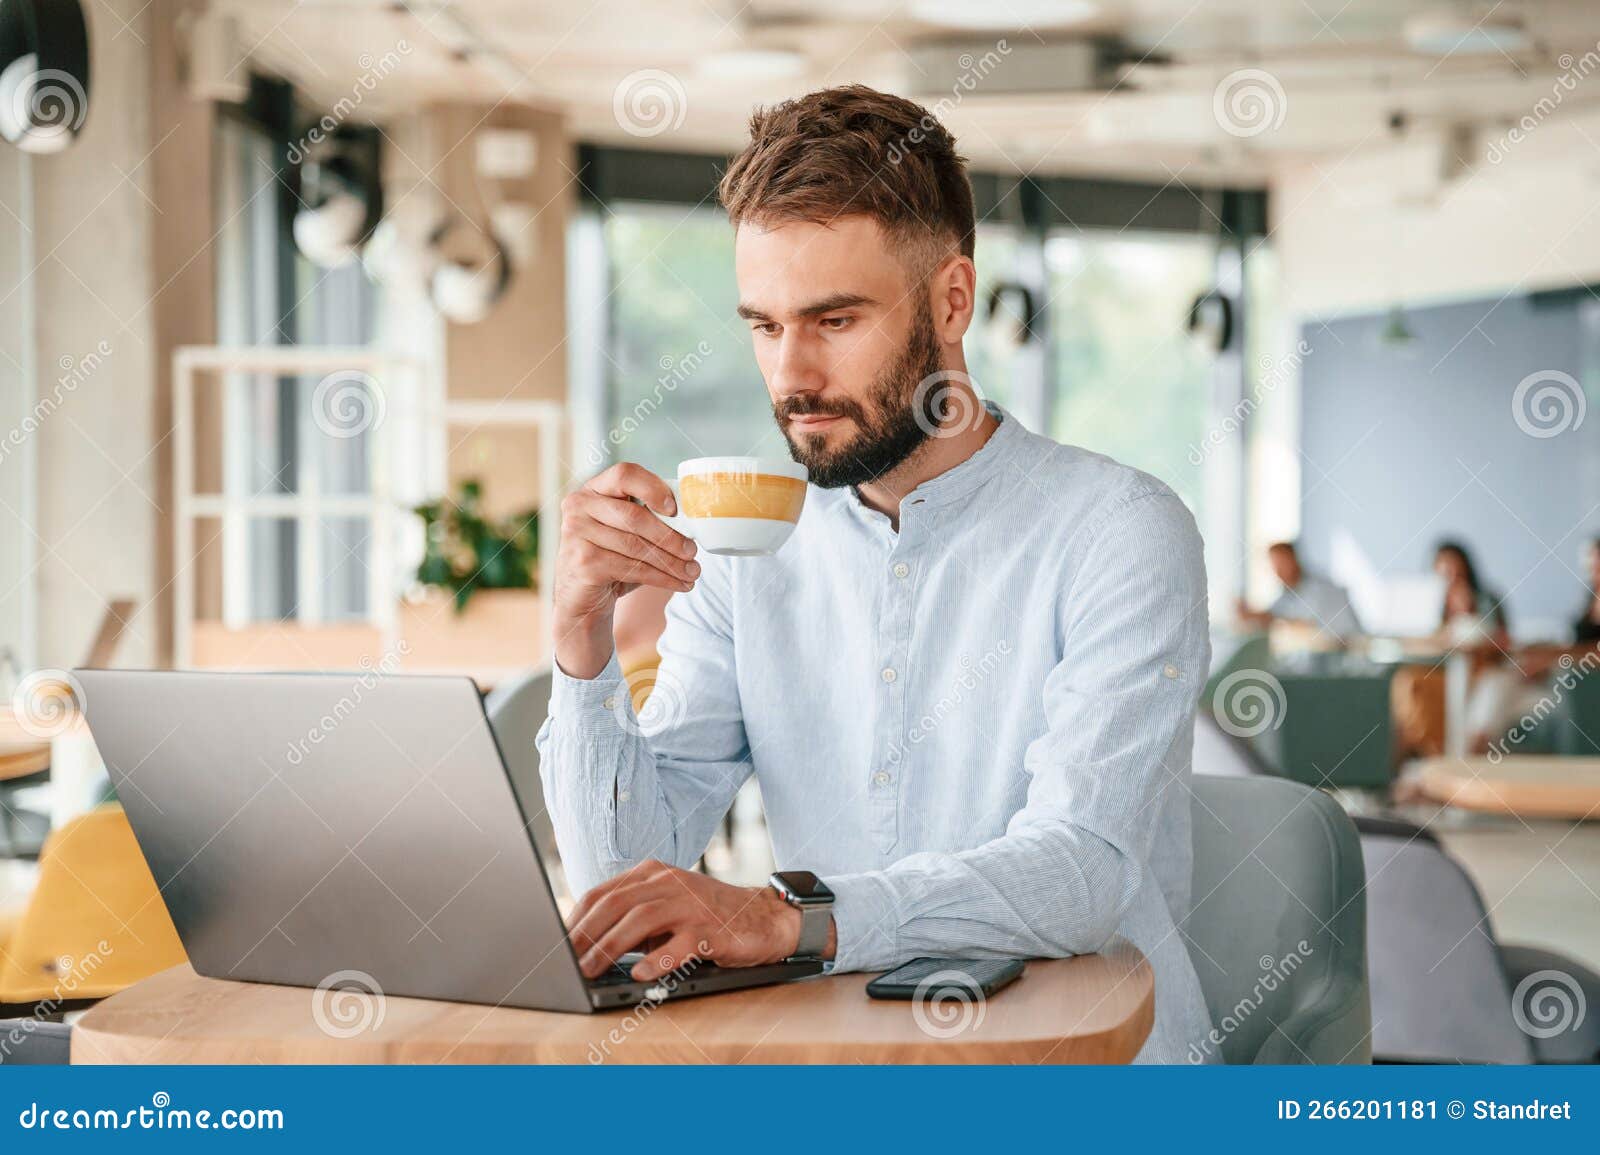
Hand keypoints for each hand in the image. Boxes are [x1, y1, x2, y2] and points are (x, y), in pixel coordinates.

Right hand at [553, 463, 699, 678]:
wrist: (581, 597)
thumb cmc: (611, 558)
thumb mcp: (625, 532)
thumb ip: (647, 517)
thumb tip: (692, 521)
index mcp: (594, 488)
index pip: (625, 474)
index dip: (653, 488)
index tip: (675, 509)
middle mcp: (579, 505)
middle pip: (634, 516)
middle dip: (670, 536)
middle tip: (693, 551)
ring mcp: (577, 534)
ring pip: (636, 546)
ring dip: (671, 562)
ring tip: (692, 572)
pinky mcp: (583, 561)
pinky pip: (632, 568)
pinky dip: (661, 578)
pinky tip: (678, 584)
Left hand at [567, 860, 828, 981]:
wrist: (762, 917)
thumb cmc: (706, 917)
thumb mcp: (664, 908)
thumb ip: (631, 919)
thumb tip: (585, 946)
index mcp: (652, 874)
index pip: (602, 893)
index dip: (575, 919)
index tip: (557, 944)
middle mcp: (668, 882)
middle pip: (616, 903)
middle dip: (585, 934)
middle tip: (565, 960)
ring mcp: (690, 903)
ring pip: (641, 920)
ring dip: (610, 947)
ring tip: (590, 970)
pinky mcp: (711, 927)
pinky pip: (679, 943)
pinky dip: (657, 959)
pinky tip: (640, 973)